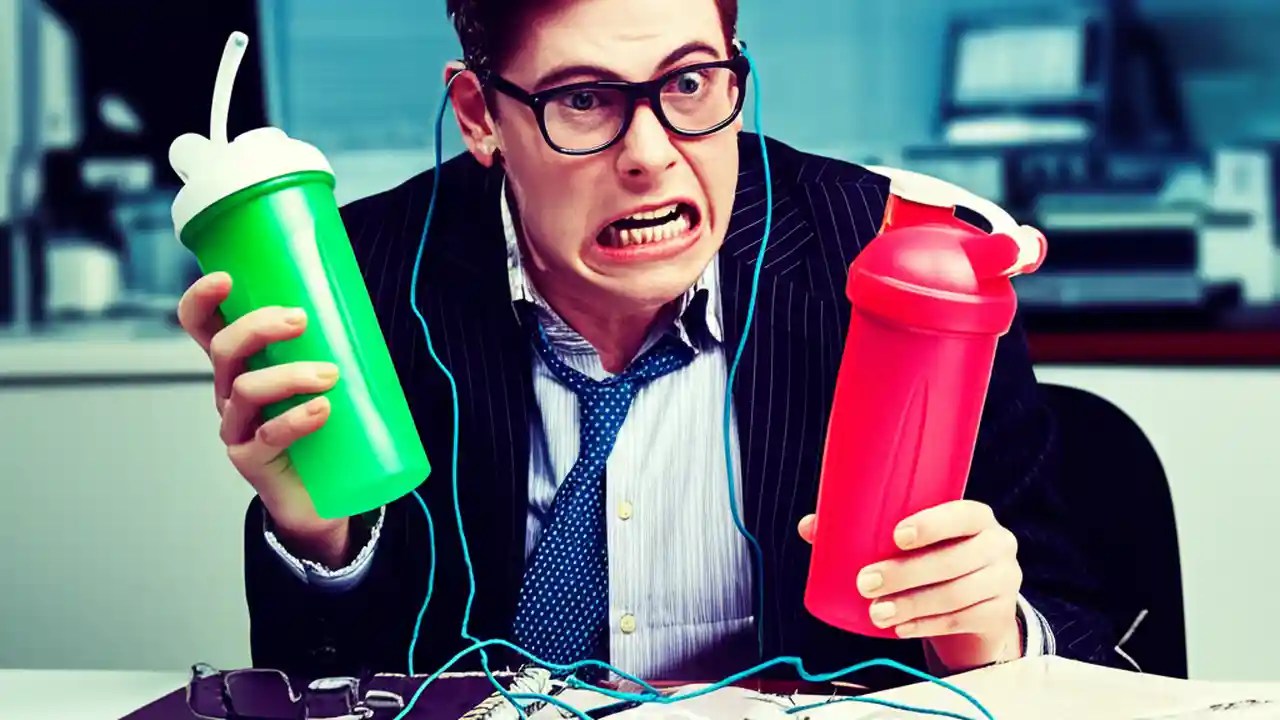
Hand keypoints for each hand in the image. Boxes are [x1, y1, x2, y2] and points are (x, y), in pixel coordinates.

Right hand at [178, 272, 349, 566]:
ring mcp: (237, 427)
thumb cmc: (325, 426)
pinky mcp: (253, 460)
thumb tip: (359, 304)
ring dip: (288, 375)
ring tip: (329, 375)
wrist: (325, 495)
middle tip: (300, 320)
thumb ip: (331, 345)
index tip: (225, 279)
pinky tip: (322, 410)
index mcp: (241, 365)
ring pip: (246, 389)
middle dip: (258, 327)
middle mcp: (230, 393)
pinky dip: (296, 419)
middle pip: (224, 350)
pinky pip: (268, 435)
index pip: (204, 327)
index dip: (202, 300)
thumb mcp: (324, 376)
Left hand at [798, 500, 1023, 671]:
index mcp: (975, 516)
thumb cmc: (935, 553)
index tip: (897, 536)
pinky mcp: (998, 612)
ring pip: (957, 595)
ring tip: (877, 613)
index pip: (963, 514)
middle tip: (866, 583)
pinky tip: (902, 628)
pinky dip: (927, 625)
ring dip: (913, 605)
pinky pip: (962, 621)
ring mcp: (1003, 580)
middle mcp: (997, 544)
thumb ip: (864, 527)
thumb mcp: (912, 537)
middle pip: (955, 560)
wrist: (978, 594)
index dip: (933, 524)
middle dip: (906, 574)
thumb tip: (810, 526)